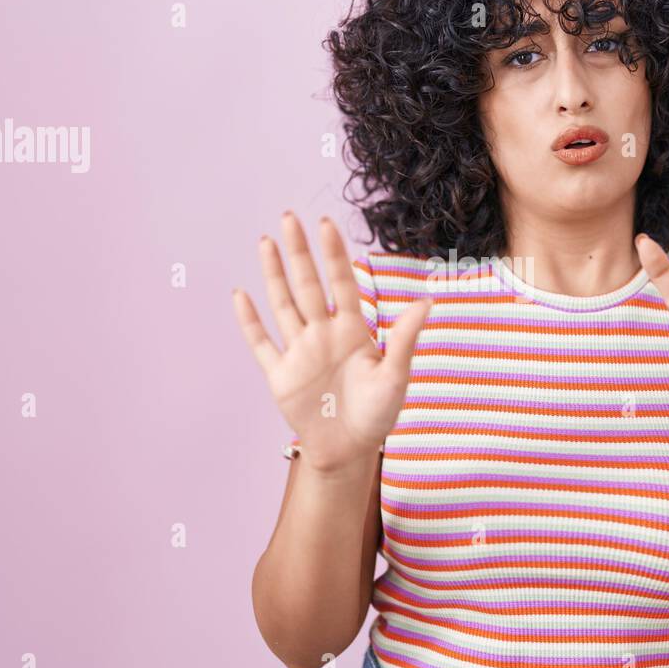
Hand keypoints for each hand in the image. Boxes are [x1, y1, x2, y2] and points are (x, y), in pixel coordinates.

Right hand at [231, 212, 431, 472]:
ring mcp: (299, 352)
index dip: (334, 254)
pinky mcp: (280, 375)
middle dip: (299, 252)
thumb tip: (427, 301)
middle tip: (289, 216)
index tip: (326, 223)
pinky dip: (250, 322)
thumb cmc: (378, 415)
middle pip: (307, 285)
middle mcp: (323, 334)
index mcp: (352, 331)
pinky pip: (262, 343)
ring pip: (283, 305)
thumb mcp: (396, 376)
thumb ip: (405, 338)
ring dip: (273, 274)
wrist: (350, 451)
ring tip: (265, 242)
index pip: (342, 283)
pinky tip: (241, 296)